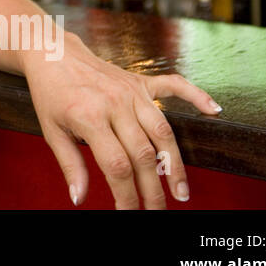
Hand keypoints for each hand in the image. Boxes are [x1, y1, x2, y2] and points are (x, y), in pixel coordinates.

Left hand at [22, 32, 221, 208]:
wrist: (51, 53)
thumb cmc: (50, 93)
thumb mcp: (52, 130)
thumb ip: (70, 165)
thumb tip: (80, 199)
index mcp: (89, 116)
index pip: (116, 165)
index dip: (126, 194)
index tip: (129, 212)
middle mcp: (115, 103)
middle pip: (143, 154)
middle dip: (153, 189)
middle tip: (158, 211)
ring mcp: (130, 91)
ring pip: (162, 130)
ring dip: (175, 163)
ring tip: (181, 191)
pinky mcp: (139, 80)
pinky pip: (173, 86)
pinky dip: (196, 96)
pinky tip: (214, 111)